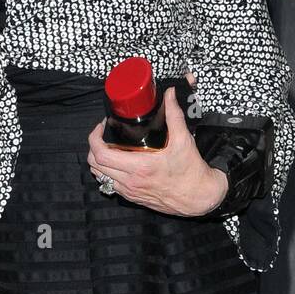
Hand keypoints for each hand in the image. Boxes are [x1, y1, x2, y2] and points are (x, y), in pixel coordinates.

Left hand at [87, 80, 227, 216]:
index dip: (94, 138)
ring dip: (99, 161)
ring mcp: (130, 191)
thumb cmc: (192, 172)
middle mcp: (130, 181)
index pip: (101, 154)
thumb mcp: (184, 141)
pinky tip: (119, 163)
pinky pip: (110, 185)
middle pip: (95, 165)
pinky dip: (108, 173)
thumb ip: (174, 116)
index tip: (101, 127)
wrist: (199, 197)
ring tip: (109, 148)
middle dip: (94, 147)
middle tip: (103, 135)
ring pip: (100, 176)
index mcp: (139, 167)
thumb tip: (170, 95)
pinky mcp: (133, 198)